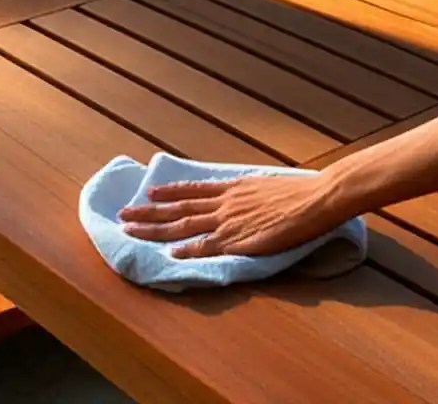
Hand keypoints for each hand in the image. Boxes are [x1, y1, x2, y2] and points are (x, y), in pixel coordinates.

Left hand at [118, 175, 343, 258]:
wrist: (315, 198)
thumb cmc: (299, 193)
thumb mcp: (266, 185)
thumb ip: (250, 192)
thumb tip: (244, 195)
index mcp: (232, 188)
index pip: (193, 190)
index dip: (169, 191)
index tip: (150, 191)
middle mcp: (224, 202)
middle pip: (178, 207)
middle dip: (148, 211)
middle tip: (123, 213)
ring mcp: (229, 220)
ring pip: (183, 225)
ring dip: (154, 228)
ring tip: (130, 229)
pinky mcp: (239, 240)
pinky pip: (206, 245)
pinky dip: (187, 249)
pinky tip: (169, 253)